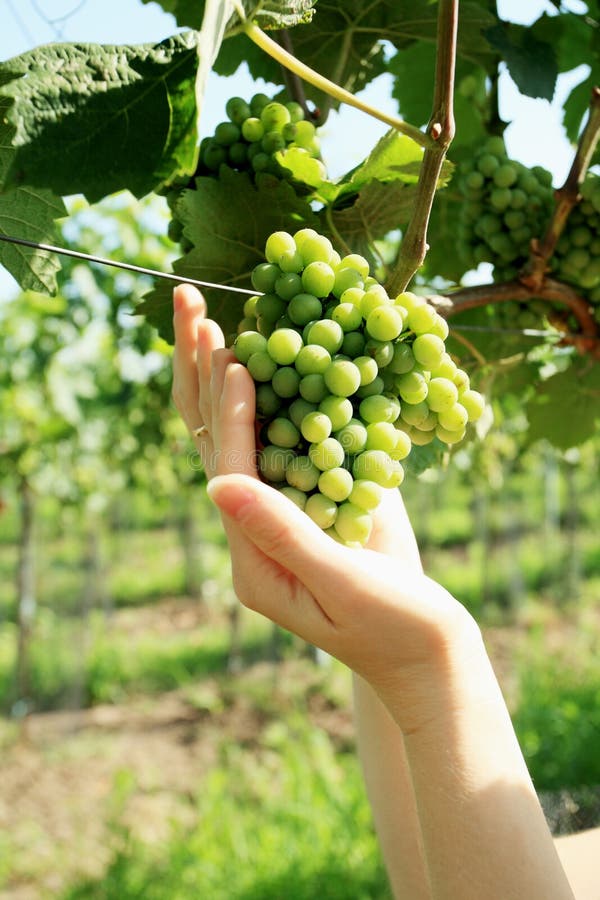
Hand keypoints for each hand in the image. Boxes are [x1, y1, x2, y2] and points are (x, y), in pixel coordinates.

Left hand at [172, 284, 480, 731]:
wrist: (426, 651)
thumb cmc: (393, 630)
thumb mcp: (339, 585)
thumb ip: (282, 534)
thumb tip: (214, 484)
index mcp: (252, 558)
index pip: (232, 473)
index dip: (233, 416)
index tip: (237, 359)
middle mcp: (256, 528)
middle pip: (217, 441)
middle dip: (205, 374)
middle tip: (190, 305)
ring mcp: (284, 509)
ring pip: (249, 430)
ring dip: (233, 372)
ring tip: (214, 314)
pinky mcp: (317, 496)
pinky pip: (292, 437)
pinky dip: (284, 390)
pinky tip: (280, 346)